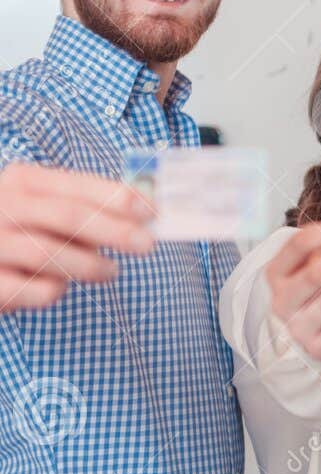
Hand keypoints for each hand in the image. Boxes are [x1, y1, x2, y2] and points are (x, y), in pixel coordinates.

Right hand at [0, 163, 156, 312]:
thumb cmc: (17, 231)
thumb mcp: (41, 207)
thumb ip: (83, 206)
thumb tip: (142, 215)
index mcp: (21, 182)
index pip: (76, 187)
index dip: (116, 198)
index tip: (152, 211)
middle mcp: (1, 207)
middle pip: (68, 216)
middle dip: (114, 231)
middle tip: (147, 245)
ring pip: (47, 253)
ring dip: (89, 264)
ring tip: (111, 271)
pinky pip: (30, 289)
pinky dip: (53, 290)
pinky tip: (59, 288)